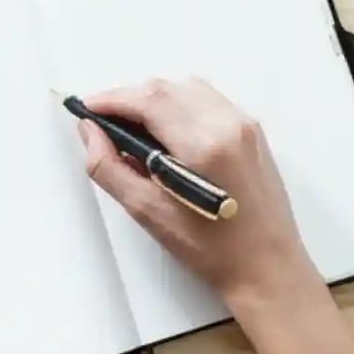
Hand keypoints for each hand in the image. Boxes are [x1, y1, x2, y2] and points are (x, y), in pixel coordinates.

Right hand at [79, 78, 353, 353]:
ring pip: (187, 88)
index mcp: (202, 145)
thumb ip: (109, 167)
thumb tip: (89, 131)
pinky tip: (167, 132)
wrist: (267, 265)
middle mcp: (227, 123)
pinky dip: (180, 104)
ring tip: (133, 129)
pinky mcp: (253, 129)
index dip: (112, 98)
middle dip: (129, 98)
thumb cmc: (209, 249)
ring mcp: (245, 123)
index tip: (87, 108)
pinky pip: (208, 99)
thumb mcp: (148, 212)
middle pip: (166, 88)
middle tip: (105, 122)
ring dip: (155, 98)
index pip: (148, 99)